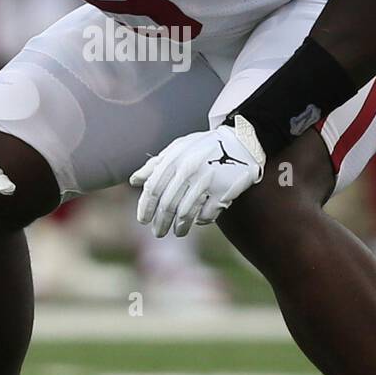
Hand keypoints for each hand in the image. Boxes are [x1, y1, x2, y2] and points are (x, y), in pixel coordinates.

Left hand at [130, 117, 264, 237]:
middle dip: (160, 223)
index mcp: (175, 158)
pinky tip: (199, 221)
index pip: (153, 188)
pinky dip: (201, 221)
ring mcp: (207, 180)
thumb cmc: (204, 146)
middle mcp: (189, 169)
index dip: (145, 207)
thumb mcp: (178, 148)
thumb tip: (134, 181)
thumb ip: (156, 164)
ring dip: (179, 227)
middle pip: (168, 204)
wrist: (241, 141)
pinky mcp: (224, 191)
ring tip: (178, 232)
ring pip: (186, 213)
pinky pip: (207, 214)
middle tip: (158, 232)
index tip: (143, 220)